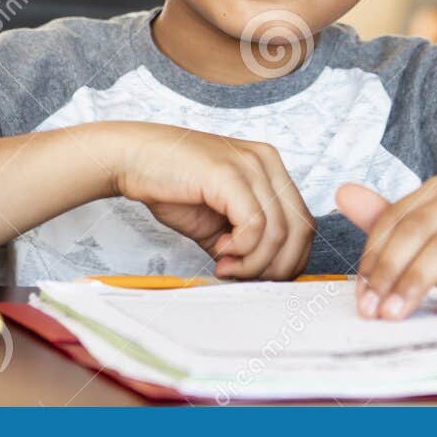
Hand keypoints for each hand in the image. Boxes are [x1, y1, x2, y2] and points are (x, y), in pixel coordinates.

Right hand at [110, 123, 314, 279]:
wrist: (133, 160)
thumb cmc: (172, 188)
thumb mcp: (219, 221)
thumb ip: (245, 242)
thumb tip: (263, 276)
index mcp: (271, 170)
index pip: (303, 224)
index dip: (288, 260)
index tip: (258, 276)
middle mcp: (268, 162)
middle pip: (300, 229)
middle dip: (276, 267)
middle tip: (244, 277)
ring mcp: (251, 164)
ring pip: (279, 231)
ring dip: (254, 262)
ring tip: (226, 265)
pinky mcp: (229, 173)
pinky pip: (255, 225)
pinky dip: (242, 250)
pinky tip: (220, 251)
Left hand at [336, 177, 436, 319]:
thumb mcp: (431, 246)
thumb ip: (389, 223)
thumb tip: (342, 191)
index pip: (394, 220)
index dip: (373, 259)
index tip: (361, 299)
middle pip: (418, 229)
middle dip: (391, 272)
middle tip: (375, 311)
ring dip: (419, 281)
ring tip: (399, 313)